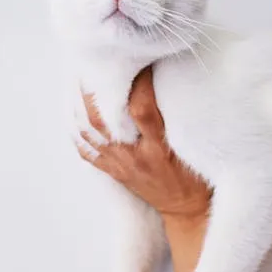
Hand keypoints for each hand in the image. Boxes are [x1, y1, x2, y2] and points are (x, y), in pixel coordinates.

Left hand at [77, 67, 211, 223]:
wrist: (188, 211)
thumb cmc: (198, 176)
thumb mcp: (197, 146)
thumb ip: (184, 118)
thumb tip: (173, 81)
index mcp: (159, 148)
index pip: (141, 109)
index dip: (138, 82)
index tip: (139, 59)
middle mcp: (134, 156)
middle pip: (102, 119)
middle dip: (95, 88)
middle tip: (94, 63)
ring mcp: (120, 165)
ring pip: (89, 132)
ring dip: (80, 104)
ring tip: (78, 78)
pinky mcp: (114, 171)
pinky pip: (87, 151)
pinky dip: (77, 131)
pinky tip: (73, 112)